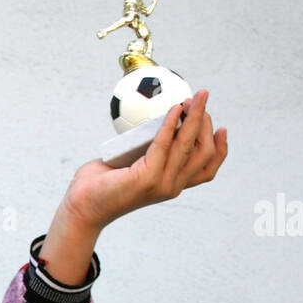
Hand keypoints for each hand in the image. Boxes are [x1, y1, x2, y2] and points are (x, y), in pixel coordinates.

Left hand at [61, 88, 227, 233]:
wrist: (82, 206)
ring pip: (188, 146)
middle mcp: (171, 187)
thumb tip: (148, 121)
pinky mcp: (147, 179)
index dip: (220, 148)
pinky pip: (164, 144)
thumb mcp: (129, 162)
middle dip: (206, 123)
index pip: (206, 170)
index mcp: (171, 185)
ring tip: (193, 97)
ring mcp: (161, 184)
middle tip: (201, 98)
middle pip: (204, 154)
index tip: (220, 127)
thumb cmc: (100, 184)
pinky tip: (174, 109)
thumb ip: (144, 148)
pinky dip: (171, 124)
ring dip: (194, 117)